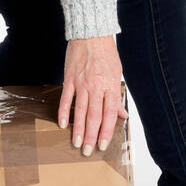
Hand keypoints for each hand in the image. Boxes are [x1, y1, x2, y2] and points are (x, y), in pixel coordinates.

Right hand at [58, 35, 128, 154]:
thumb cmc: (106, 54)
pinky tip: (63, 125)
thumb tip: (122, 115)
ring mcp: (82, 83)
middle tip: (87, 151)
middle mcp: (96, 87)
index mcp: (110, 86)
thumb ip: (117, 98)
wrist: (91, 34)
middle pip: (94, 117)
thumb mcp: (117, 74)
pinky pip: (66, 99)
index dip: (107, 132)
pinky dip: (64, 113)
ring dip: (78, 130)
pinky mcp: (69, 79)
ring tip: (76, 143)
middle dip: (91, 136)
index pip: (109, 115)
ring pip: (80, 111)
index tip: (103, 145)